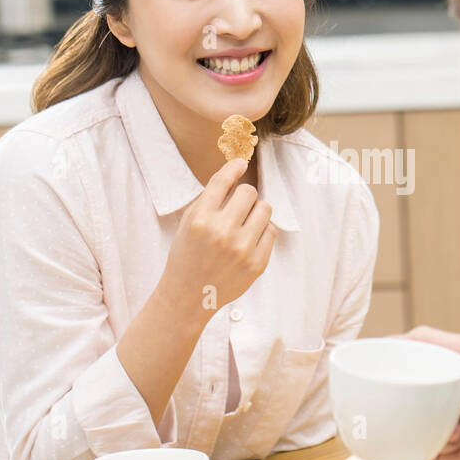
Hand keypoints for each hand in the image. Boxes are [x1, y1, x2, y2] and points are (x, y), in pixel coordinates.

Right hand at [161, 158, 275, 312]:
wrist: (188, 295)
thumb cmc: (188, 254)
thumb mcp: (189, 222)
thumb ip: (210, 198)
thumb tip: (236, 169)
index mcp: (201, 219)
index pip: (223, 181)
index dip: (233, 167)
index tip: (240, 163)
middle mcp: (221, 233)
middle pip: (249, 192)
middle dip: (243, 197)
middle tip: (236, 209)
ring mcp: (242, 250)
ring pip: (265, 208)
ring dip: (255, 212)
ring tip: (244, 224)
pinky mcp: (257, 264)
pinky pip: (271, 231)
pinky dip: (262, 232)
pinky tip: (248, 241)